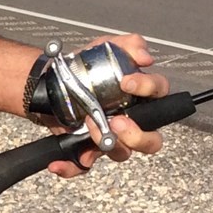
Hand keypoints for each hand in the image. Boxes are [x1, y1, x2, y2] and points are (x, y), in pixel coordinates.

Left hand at [45, 33, 170, 178]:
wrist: (52, 83)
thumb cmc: (85, 68)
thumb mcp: (104, 48)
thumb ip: (128, 45)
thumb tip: (145, 57)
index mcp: (141, 98)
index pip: (160, 97)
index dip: (148, 90)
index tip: (126, 82)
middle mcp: (131, 122)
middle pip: (152, 141)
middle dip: (137, 135)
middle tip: (116, 121)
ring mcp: (110, 139)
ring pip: (121, 153)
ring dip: (105, 143)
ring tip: (87, 126)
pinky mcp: (88, 149)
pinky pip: (83, 166)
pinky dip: (70, 167)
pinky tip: (56, 162)